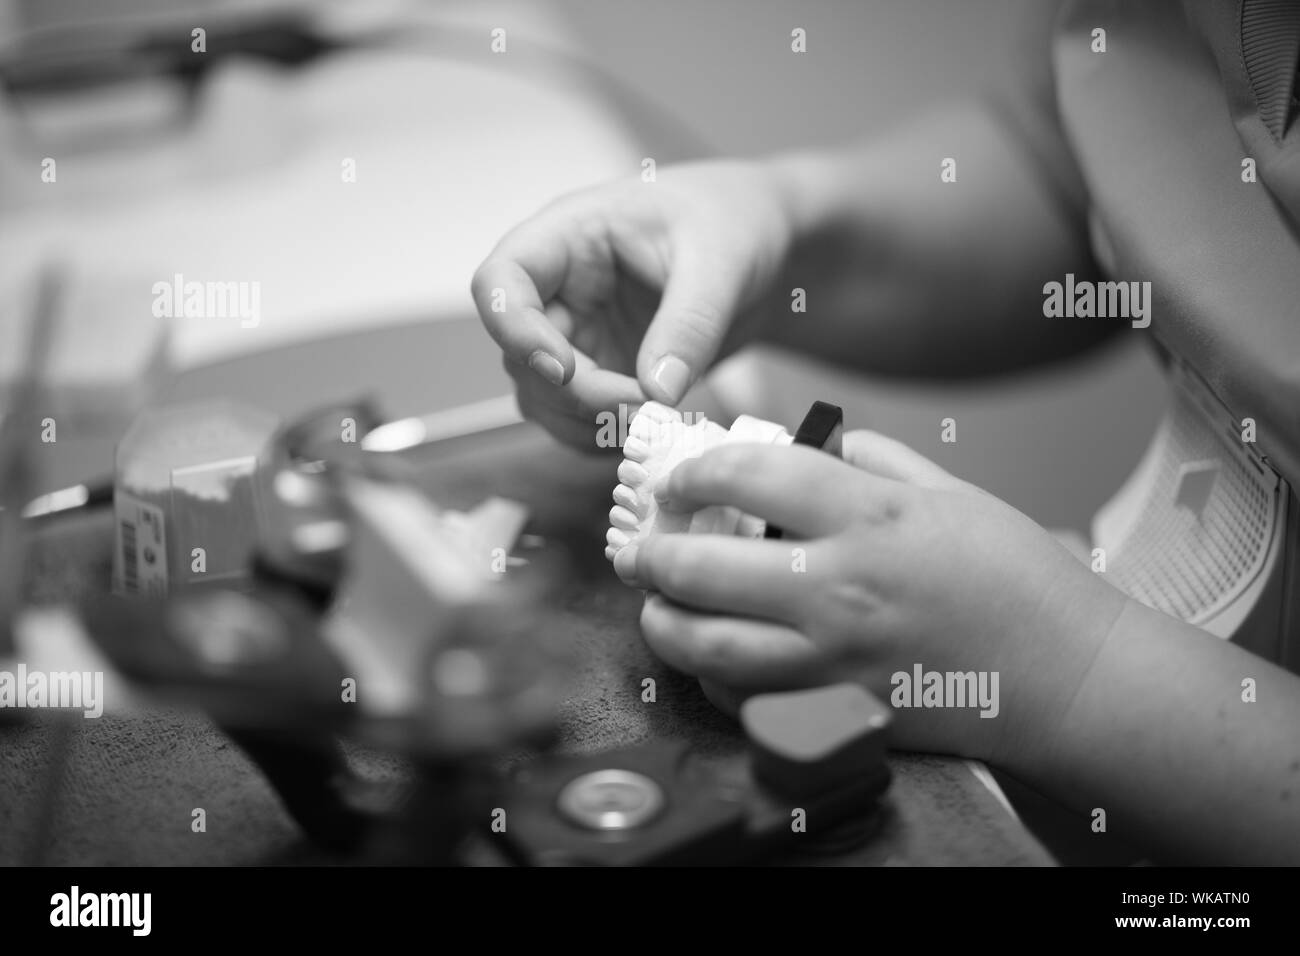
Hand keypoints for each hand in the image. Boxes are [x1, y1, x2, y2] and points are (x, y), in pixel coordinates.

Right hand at [470, 160, 795, 450]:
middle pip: (520, 355)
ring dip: (587, 422)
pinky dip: (605, 435)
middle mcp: (557, 289)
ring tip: (656, 418)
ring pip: (541, 397)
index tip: (564, 368)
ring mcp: (575, 335)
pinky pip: (576, 419)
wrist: (762, 245)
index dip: (514, 331)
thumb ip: (689, 324)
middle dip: (576, 392)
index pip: (499, 282)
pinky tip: (653, 427)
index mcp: (568, 236)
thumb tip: (657, 393)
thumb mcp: (721, 261)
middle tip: (644, 406)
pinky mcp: (600, 372)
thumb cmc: (733, 221)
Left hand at [617, 431, 1129, 763]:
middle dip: (651, 553)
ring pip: (707, 647)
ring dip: (663, 624)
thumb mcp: (954, 492)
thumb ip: (879, 460)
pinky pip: (746, 701)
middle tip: (636, 547)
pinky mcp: (837, 709)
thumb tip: (825, 439)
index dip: (697, 470)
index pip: (751, 476)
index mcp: (869, 517)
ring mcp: (833, 657)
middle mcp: (839, 587)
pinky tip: (710, 656)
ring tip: (654, 606)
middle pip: (702, 568)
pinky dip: (713, 678)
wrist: (1068, 676)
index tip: (680, 476)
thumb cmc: (1019, 579)